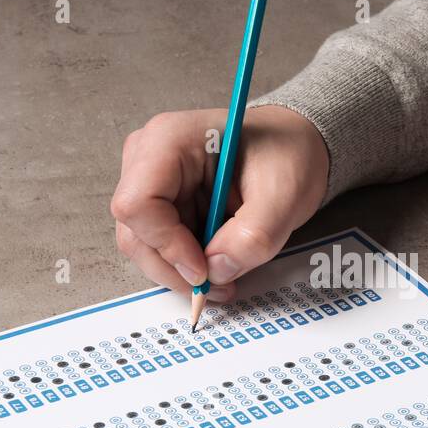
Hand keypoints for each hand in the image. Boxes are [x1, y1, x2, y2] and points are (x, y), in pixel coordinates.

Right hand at [111, 105, 328, 299]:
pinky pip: (159, 247)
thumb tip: (217, 271)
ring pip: (144, 246)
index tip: (204, 269)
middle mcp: (147, 159)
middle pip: (135, 232)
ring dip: (180, 273)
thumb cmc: (285, 155)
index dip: (167, 244)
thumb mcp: (284, 195)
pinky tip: (218, 266)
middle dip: (174, 268)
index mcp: (169, 140)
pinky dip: (186, 266)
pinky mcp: (161, 205)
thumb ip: (253, 236)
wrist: (292, 147)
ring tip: (223, 280)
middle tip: (217, 286)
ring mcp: (150, 183)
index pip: (138, 204)